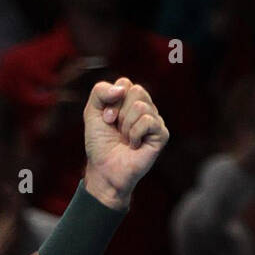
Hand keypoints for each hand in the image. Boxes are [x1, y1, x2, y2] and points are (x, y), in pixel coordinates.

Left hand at [83, 78, 169, 208]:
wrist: (104, 170)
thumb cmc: (100, 144)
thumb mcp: (91, 113)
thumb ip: (99, 92)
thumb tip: (122, 88)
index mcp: (130, 100)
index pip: (125, 83)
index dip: (111, 101)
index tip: (107, 119)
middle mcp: (145, 107)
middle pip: (136, 90)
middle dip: (119, 112)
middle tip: (116, 129)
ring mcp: (155, 120)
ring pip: (141, 106)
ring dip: (126, 126)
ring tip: (125, 139)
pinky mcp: (162, 134)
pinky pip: (148, 121)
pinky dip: (135, 134)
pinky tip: (134, 145)